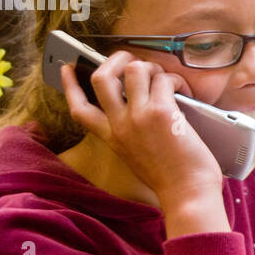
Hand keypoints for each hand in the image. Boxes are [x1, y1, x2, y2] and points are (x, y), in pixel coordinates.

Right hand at [60, 52, 222, 206]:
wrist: (187, 195)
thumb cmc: (171, 178)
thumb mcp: (137, 156)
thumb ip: (131, 132)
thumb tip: (141, 100)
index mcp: (111, 138)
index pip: (78, 109)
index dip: (69, 85)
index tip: (67, 68)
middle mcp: (120, 125)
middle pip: (101, 77)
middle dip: (116, 59)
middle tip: (131, 59)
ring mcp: (139, 117)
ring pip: (134, 69)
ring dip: (151, 67)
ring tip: (165, 79)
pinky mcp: (162, 113)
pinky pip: (164, 80)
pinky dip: (175, 79)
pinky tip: (184, 90)